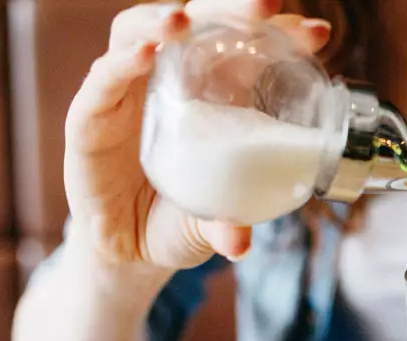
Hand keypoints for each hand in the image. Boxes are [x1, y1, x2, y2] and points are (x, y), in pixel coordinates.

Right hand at [63, 0, 331, 268]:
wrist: (130, 250)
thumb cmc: (181, 220)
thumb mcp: (214, 224)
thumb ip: (228, 223)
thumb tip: (240, 244)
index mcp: (212, 95)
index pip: (244, 44)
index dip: (279, 32)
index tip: (317, 33)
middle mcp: (168, 82)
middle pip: (194, 22)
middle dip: (230, 7)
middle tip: (265, 6)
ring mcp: (126, 95)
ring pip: (138, 33)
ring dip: (163, 19)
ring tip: (185, 21)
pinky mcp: (89, 118)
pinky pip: (102, 81)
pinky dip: (121, 63)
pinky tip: (145, 55)